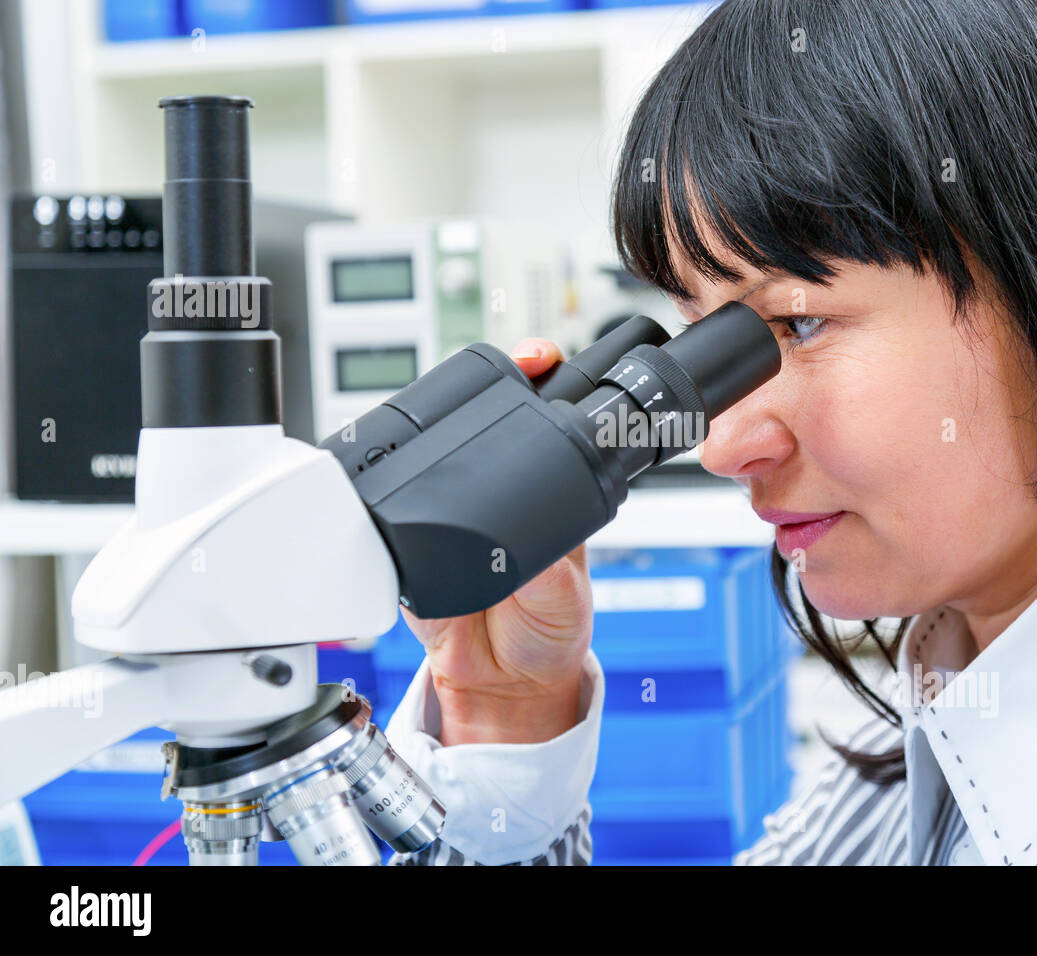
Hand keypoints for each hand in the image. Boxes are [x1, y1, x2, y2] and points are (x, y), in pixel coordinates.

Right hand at [399, 338, 593, 745]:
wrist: (501, 680)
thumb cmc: (547, 629)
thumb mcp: (563, 590)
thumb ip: (548, 564)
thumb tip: (531, 543)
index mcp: (547, 491)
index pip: (545, 420)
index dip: (542, 380)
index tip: (541, 360)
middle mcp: (496, 489)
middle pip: (485, 418)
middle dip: (488, 383)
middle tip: (509, 365)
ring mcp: (449, 508)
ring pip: (434, 447)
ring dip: (433, 423)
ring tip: (445, 405)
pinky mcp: (406, 536)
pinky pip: (389, 504)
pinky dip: (387, 485)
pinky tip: (397, 469)